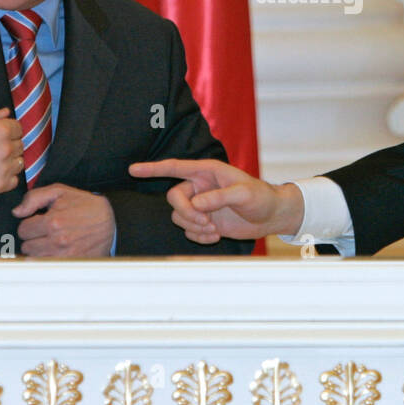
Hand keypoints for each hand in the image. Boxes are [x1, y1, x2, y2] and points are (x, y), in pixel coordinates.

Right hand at [0, 107, 23, 194]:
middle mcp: (5, 149)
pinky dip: (7, 177)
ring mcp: (2, 168)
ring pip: (19, 162)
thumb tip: (6, 112)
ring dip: (10, 160)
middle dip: (9, 144)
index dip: (9, 129)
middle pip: (19, 145)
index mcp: (0, 130)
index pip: (18, 128)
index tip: (1, 134)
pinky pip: (14, 181)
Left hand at [12, 183, 114, 256]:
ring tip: (51, 241)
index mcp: (52, 221)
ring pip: (34, 258)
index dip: (30, 225)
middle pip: (27, 246)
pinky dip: (48, 260)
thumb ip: (34, 198)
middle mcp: (57, 240)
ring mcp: (64, 255)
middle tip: (46, 232)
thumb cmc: (86, 206)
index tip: (39, 223)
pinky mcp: (70, 264)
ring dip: (39, 250)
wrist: (112, 222)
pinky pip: (47, 267)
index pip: (23, 230)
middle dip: (34, 238)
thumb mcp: (60, 192)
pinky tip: (56, 251)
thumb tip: (17, 211)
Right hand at [127, 158, 303, 243]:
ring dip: (193, 227)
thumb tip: (197, 204)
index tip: (132, 169)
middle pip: (174, 198)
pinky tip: (215, 235)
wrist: (270, 215)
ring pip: (179, 216)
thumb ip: (219, 197)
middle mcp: (200, 187)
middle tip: (204, 221)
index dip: (152, 169)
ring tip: (214, 229)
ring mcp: (201, 205)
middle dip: (185, 213)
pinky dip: (198, 236)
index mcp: (206, 172)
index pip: (174, 168)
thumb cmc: (260, 197)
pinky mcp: (204, 221)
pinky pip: (188, 230)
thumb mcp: (244, 193)